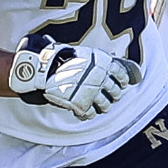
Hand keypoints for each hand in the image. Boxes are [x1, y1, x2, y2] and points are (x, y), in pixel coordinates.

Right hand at [7, 35, 143, 119]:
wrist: (45, 70)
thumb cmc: (61, 58)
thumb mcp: (83, 54)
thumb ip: (97, 61)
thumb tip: (109, 62)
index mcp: (103, 64)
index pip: (121, 75)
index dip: (122, 80)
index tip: (121, 83)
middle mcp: (100, 79)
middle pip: (115, 92)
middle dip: (114, 95)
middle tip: (111, 95)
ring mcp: (92, 93)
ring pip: (105, 105)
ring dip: (103, 106)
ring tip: (99, 105)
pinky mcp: (81, 105)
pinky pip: (90, 114)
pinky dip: (88, 113)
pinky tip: (85, 110)